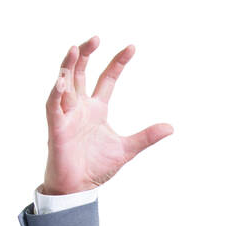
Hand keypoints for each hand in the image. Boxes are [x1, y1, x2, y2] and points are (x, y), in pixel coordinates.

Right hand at [40, 36, 173, 194]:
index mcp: (97, 108)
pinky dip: (57, 93)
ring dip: (68, 66)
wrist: (78, 188)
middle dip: (87, 54)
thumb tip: (171, 127)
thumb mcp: (127, 149)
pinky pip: (54, 106)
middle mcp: (80, 107)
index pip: (107, 78)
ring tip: (76, 49)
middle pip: (81, 72)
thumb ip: (147, 137)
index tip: (132, 48)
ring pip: (65, 83)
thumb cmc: (96, 167)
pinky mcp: (56, 127)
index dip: (118, 62)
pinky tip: (62, 81)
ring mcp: (67, 115)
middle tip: (96, 38)